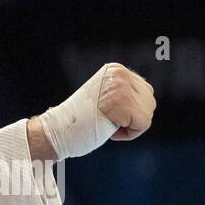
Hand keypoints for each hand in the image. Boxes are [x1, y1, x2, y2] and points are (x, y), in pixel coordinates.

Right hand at [39, 64, 155, 159]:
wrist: (55, 132)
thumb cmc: (76, 121)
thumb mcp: (103, 97)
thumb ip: (123, 92)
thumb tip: (146, 99)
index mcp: (115, 69)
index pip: (143, 91)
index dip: (127, 110)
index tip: (103, 113)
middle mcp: (120, 75)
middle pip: (148, 101)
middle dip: (131, 118)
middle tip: (105, 121)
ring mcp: (122, 89)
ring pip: (147, 113)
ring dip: (129, 126)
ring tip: (106, 125)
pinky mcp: (123, 105)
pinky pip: (143, 125)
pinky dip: (129, 134)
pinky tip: (109, 131)